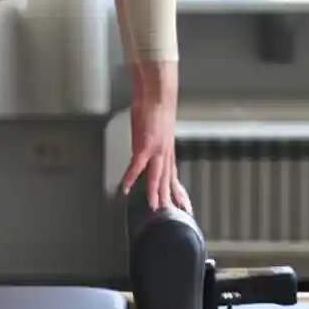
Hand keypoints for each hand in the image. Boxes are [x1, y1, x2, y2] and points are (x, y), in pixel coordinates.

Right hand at [120, 61, 191, 213]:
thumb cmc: (156, 106)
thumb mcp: (157, 128)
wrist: (157, 94)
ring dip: (155, 193)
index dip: (178, 192)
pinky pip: (136, 166)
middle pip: (167, 180)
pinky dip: (130, 177)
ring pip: (156, 177)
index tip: (183, 205)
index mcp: (167, 150)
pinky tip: (125, 187)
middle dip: (170, 198)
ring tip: (154, 207)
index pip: (174, 175)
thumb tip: (151, 145)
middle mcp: (165, 152)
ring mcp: (155, 150)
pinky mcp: (144, 145)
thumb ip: (155, 140)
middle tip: (173, 214)